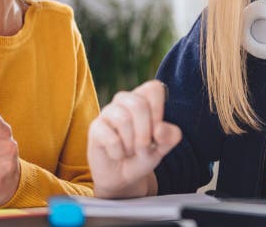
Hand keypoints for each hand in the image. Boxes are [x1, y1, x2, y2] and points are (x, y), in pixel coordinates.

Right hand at [87, 80, 181, 197]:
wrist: (122, 177)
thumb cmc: (142, 155)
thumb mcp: (163, 147)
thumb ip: (170, 136)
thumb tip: (159, 129)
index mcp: (142, 98)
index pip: (153, 88)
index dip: (159, 110)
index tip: (157, 130)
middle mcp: (124, 101)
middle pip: (139, 104)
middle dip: (145, 133)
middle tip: (143, 147)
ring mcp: (107, 112)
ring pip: (123, 118)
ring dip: (131, 144)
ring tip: (129, 151)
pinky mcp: (95, 127)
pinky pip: (111, 138)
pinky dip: (118, 153)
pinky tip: (116, 155)